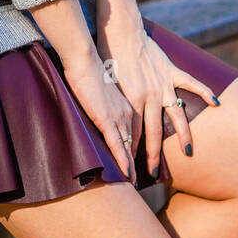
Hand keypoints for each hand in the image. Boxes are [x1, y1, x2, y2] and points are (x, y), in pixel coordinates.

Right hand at [60, 46, 137, 184]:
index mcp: (131, 99)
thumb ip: (109, 94)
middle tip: (152, 173)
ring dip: (133, 164)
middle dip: (148, 157)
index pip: (140, 125)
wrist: (85, 57)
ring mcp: (119, 115)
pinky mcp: (106, 118)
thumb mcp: (107, 81)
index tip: (148, 154)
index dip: (145, 142)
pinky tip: (126, 172)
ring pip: (130, 145)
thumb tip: (104, 99)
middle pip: (142, 137)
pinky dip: (122, 160)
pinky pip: (116, 144)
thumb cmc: (93, 64)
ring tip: (135, 180)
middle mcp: (130, 109)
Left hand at [96, 22, 218, 178]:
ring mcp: (163, 84)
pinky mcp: (171, 71)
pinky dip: (204, 92)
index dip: (131, 152)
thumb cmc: (108, 57)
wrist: (119, 32)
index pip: (133, 133)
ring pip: (176, 115)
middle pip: (154, 132)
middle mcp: (150, 96)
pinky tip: (216, 103)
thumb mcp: (107, 85)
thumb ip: (115, 105)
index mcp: (132, 101)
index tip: (130, 168)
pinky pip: (191, 83)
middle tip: (153, 173)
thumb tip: (112, 123)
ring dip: (182, 135)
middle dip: (153, 155)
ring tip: (188, 152)